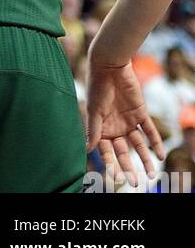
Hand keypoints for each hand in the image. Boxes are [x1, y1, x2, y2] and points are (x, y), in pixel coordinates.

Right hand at [85, 59, 164, 185]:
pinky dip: (155, 142)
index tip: (116, 178)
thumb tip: (87, 149)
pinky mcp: (140, 113)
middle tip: (135, 182)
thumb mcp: (94, 111)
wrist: (109, 66)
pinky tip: (159, 154)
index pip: (106, 151)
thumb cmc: (97, 87)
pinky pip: (149, 131)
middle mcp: (115, 127)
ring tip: (152, 173)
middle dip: (128, 166)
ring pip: (138, 144)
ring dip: (145, 158)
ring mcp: (128, 121)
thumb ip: (94, 131)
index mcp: (101, 128)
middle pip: (123, 151)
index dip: (111, 164)